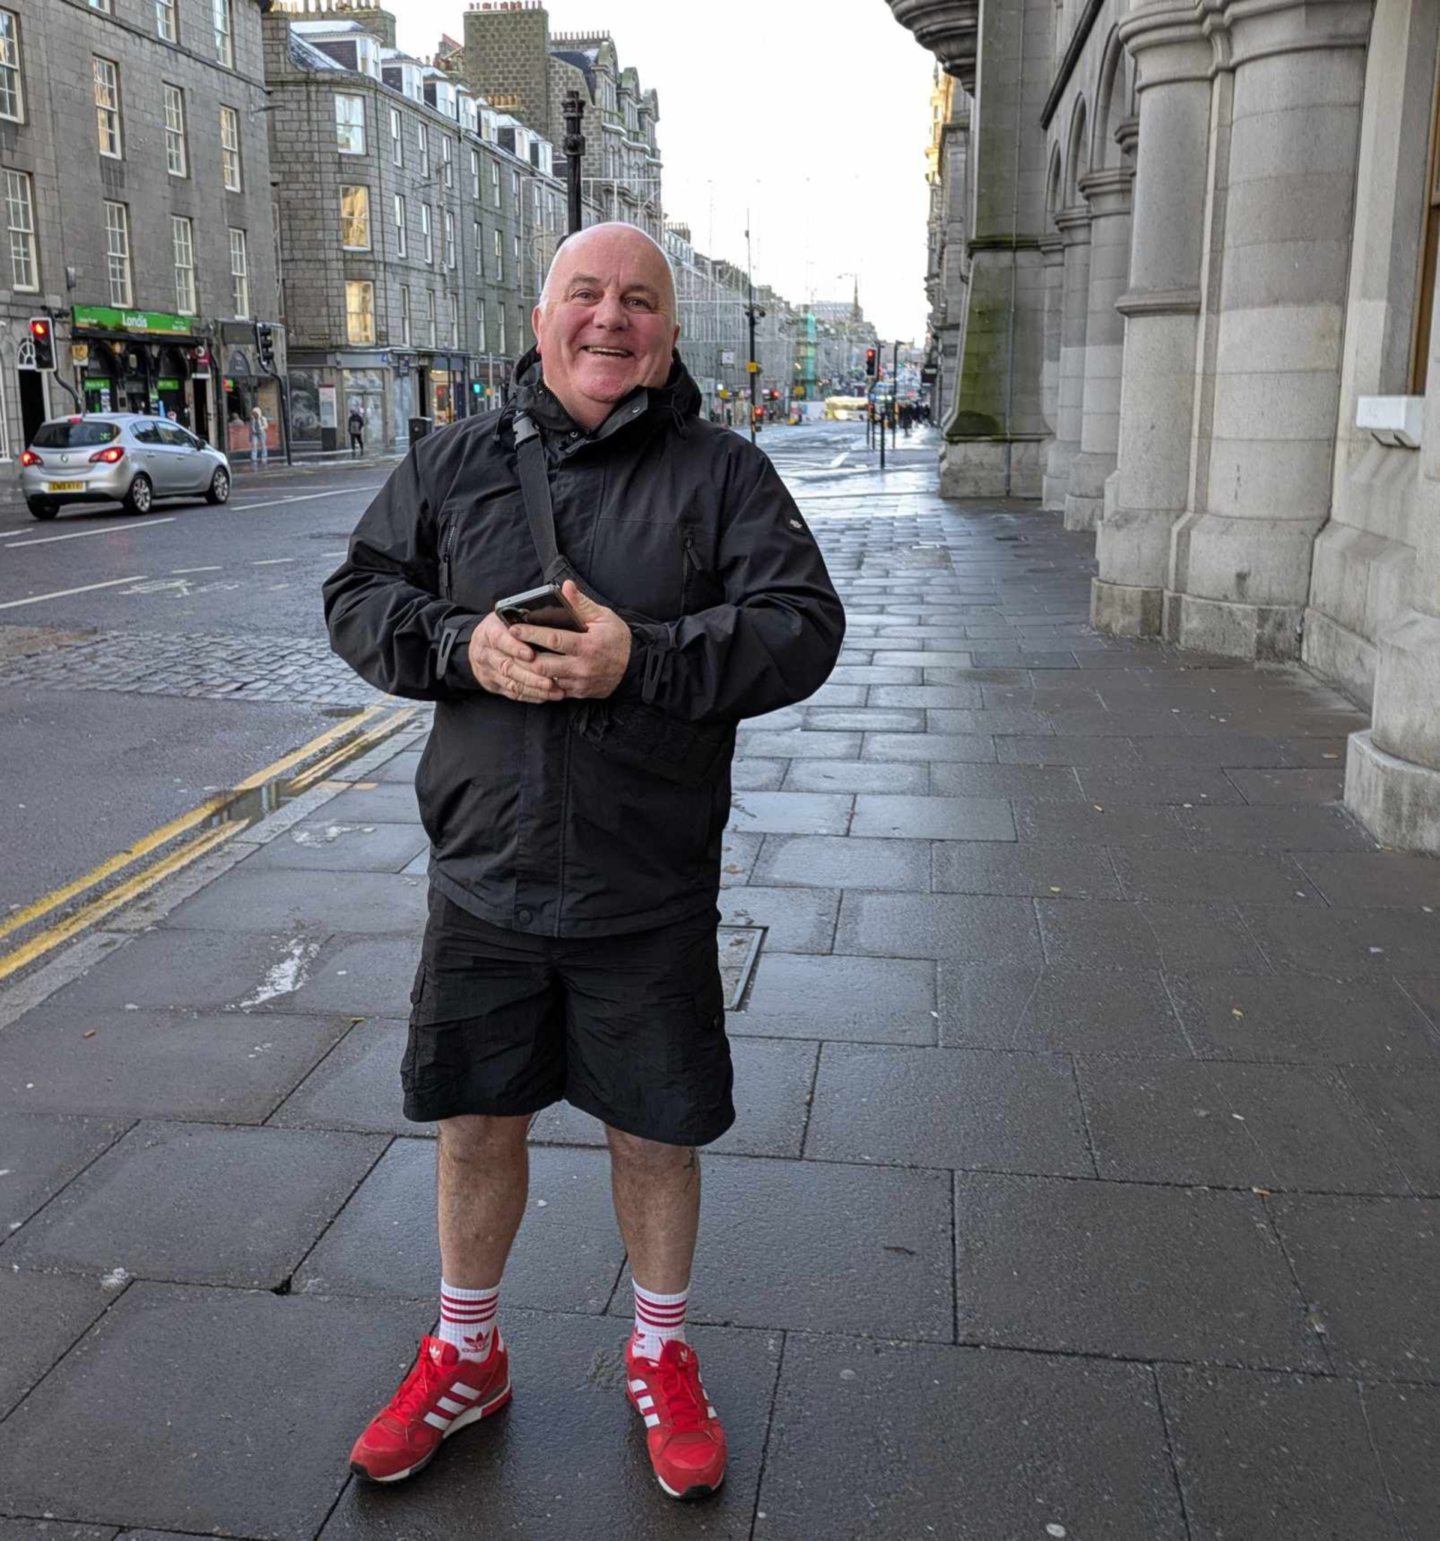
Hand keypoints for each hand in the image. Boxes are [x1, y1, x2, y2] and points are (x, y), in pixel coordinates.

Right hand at [467, 610, 564, 703]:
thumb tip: (550, 616)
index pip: (500, 640)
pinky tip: (546, 696)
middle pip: (507, 667)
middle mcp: (484, 653)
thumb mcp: (508, 617)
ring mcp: (487, 671)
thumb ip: (524, 619)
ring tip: (554, 691)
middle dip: (530, 676)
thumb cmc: (502, 627)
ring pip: (511, 683)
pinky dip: (530, 696)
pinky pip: (512, 693)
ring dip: (534, 689)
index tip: (531, 654)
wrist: (480, 643)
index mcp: (489, 632)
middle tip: (550, 682)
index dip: (515, 648)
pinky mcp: (492, 685)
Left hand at [511, 580, 631, 699]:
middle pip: (542, 664)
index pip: (553, 639)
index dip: (531, 634)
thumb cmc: (618, 639)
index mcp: (587, 645)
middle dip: (524, 657)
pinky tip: (537, 672)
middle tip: (512, 647)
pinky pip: (555, 689)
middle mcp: (582, 666)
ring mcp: (580, 683)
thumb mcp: (604, 617)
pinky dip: (544, 681)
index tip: (514, 628)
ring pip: (546, 680)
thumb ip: (582, 604)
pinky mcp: (579, 693)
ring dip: (531, 670)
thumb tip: (566, 587)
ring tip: (520, 658)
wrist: (636, 668)